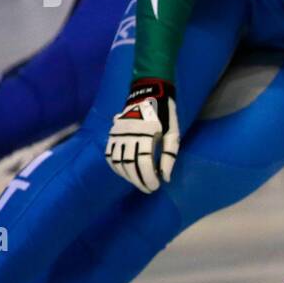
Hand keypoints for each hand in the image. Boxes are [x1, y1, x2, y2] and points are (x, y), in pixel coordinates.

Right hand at [105, 79, 178, 193]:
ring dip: (128, 176)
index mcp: (146, 133)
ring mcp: (117, 133)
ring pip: (118, 162)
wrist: (149, 94)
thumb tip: (165, 178)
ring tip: (139, 182)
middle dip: (139, 181)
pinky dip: (116, 167)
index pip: (144, 162)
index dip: (149, 178)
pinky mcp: (112, 133)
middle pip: (130, 165)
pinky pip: (110, 155)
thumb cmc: (165, 115)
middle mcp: (129, 134)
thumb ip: (169, 156)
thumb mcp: (173, 134)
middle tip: (148, 188)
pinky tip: (125, 173)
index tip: (155, 186)